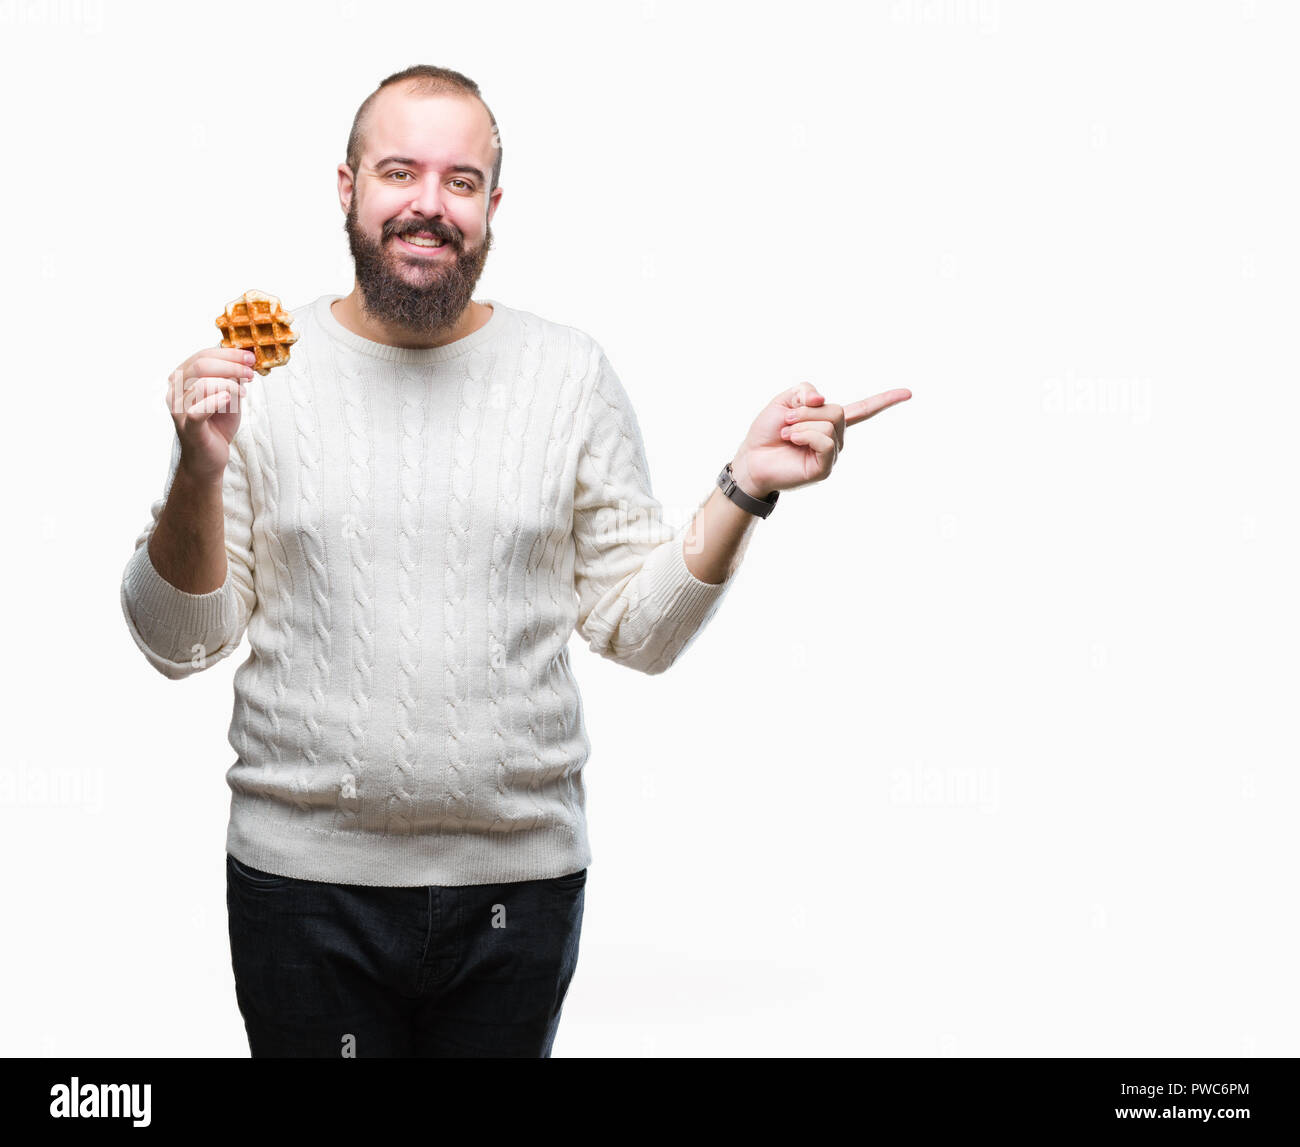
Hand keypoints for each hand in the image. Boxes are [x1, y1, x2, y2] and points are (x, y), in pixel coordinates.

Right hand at [166, 345, 257, 482]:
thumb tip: (244, 360)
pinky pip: (198, 410)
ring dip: (229, 384)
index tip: (250, 357)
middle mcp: (175, 391)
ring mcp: (178, 409)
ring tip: (244, 392)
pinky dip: (215, 401)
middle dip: (231, 364)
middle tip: (251, 372)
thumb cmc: (217, 426)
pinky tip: (230, 399)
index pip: (202, 355)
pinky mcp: (188, 427)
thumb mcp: (229, 397)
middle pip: (201, 364)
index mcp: (182, 379)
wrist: (209, 459)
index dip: (228, 353)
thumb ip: (232, 380)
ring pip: (201, 383)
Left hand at [730, 382, 912, 497]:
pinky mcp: (825, 467)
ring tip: (787, 434)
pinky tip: (791, 440)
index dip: (885, 400)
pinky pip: (825, 441)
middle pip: (837, 410)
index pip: (863, 409)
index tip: (909, 393)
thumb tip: (822, 398)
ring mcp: (832, 453)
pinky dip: (805, 435)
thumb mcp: (784, 401)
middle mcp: (836, 437)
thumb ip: (804, 391)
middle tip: (787, 422)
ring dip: (801, 423)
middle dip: (807, 410)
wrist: (751, 458)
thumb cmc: (767, 432)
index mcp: (828, 420)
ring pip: (830, 422)